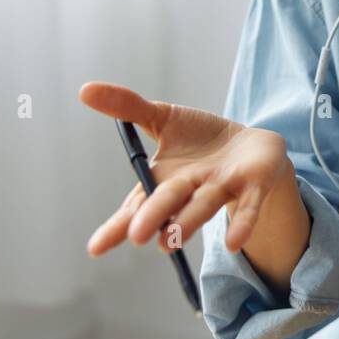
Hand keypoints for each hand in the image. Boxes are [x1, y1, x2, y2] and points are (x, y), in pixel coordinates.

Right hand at [78, 81, 295, 256]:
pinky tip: (233, 243)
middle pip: (169, 203)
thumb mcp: (163, 117)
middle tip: (136, 236)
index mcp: (165, 179)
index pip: (137, 204)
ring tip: (170, 241)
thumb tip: (84, 89)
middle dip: (153, 217)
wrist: (253, 146)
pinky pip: (249, 206)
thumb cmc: (202, 139)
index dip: (117, 226)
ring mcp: (223, 188)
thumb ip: (128, 107)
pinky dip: (242, 222)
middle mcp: (191, 189)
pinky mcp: (254, 186)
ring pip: (204, 204)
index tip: (95, 249)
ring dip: (188, 221)